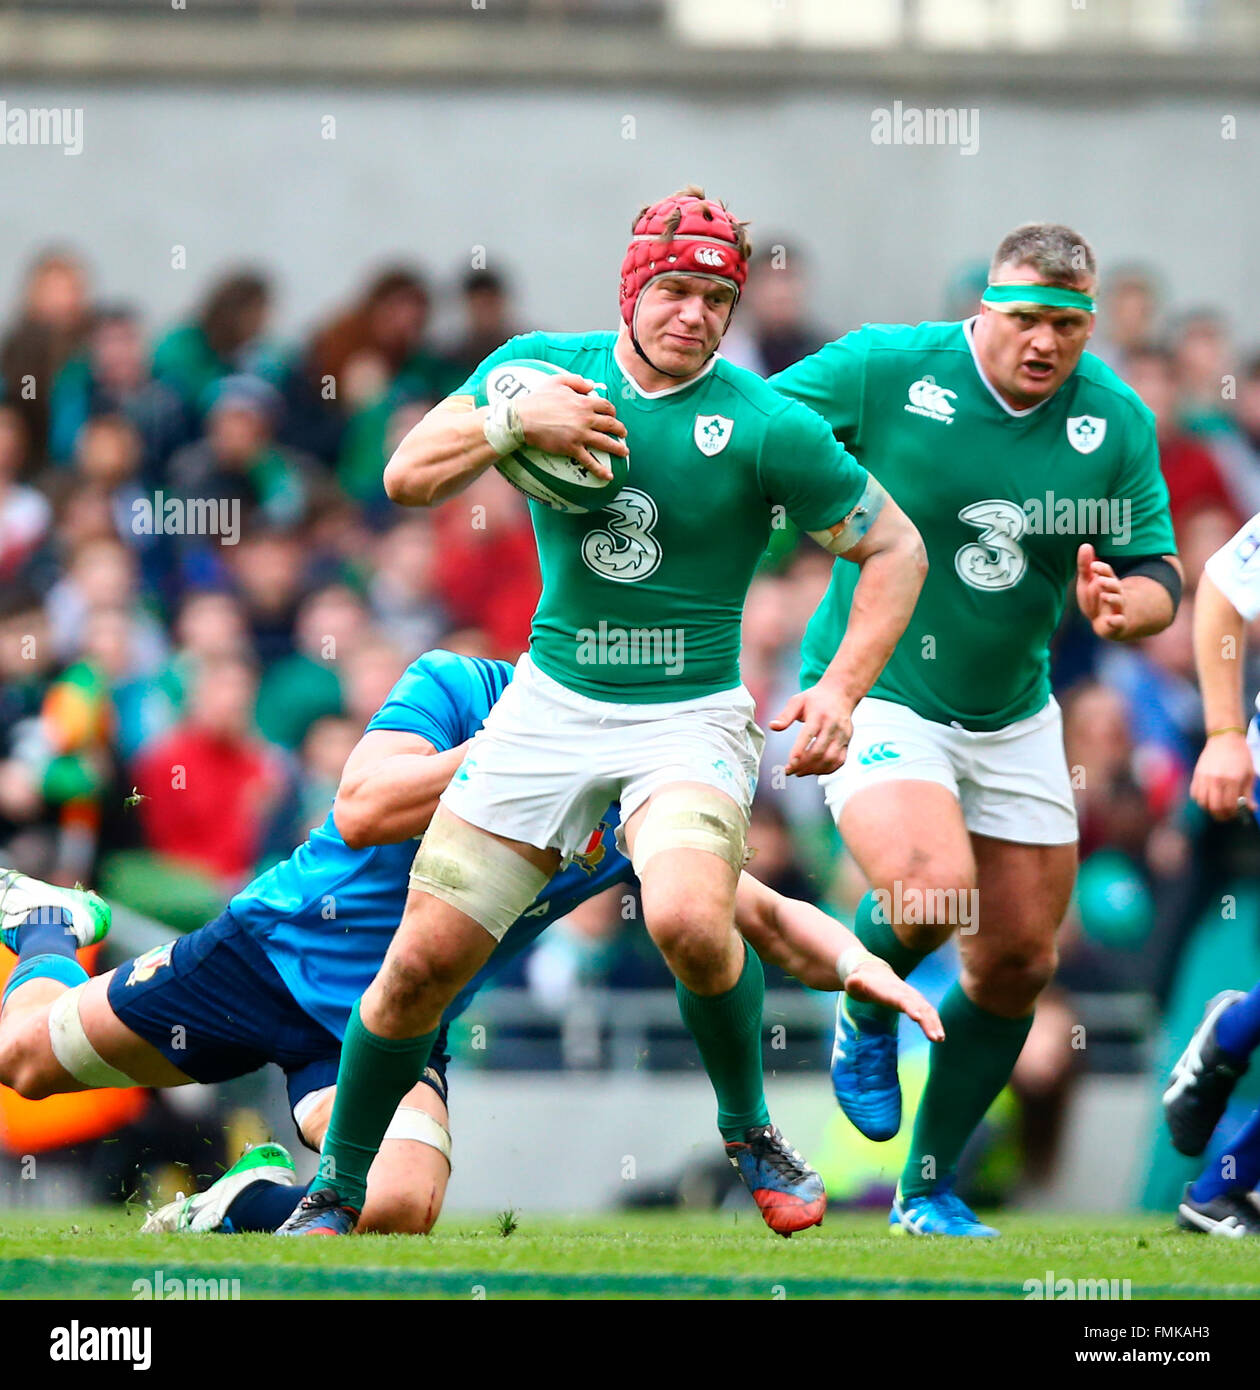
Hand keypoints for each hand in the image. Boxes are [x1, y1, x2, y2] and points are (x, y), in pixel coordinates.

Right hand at [514, 374, 628, 479]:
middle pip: (610, 424)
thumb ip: (576, 381)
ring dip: (617, 448)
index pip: (606, 406)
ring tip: (624, 452)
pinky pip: (589, 461)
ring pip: (605, 442)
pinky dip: (600, 470)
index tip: (613, 416)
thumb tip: (591, 384)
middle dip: (620, 430)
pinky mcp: (572, 448)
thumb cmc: (538, 399)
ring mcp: (580, 434)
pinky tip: (608, 476)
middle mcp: (586, 418)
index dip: (612, 411)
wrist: (523, 418)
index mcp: (584, 402)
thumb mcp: (557, 381)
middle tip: (623, 434)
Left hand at [769, 678, 853, 776]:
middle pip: (820, 750)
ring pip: (830, 758)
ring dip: (814, 769)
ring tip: (799, 772)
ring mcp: (842, 735)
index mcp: (819, 714)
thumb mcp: (797, 701)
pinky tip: (813, 770)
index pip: (809, 734)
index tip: (790, 763)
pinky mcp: (847, 742)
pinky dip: (826, 770)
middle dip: (803, 764)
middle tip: (789, 770)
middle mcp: (833, 725)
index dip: (800, 750)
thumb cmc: (816, 699)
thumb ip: (785, 715)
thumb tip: (772, 726)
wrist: (840, 695)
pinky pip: (839, 761)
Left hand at [844, 957, 944, 1042]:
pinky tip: (939, 1036)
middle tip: (936, 1037)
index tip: (917, 1017)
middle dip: (928, 1021)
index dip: (909, 1007)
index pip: (901, 999)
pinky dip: (935, 1023)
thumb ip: (853, 983)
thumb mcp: (854, 982)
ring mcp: (912, 997)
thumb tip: (852, 982)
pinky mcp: (916, 1002)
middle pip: (919, 1006)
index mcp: (890, 990)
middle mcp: (905, 993)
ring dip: (934, 1024)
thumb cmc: (861, 981)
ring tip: (939, 1039)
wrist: (872, 972)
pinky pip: (928, 1012)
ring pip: (927, 1010)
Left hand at [1076, 543, 1126, 638]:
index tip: (1093, 566)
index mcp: (1108, 582)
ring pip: (1118, 602)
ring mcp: (1117, 609)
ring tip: (1104, 596)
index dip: (1101, 569)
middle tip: (1100, 581)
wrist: (1106, 622)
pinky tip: (1112, 620)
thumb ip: (1085, 565)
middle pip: (1115, 586)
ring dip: (1112, 598)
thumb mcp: (1088, 581)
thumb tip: (1085, 545)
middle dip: (1109, 583)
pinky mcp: (1117, 624)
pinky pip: (1119, 622)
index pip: (1107, 573)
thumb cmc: (1096, 598)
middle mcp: (1115, 593)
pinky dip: (1117, 621)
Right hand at [1190, 729, 1257, 819]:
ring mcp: (1204, 778)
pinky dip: (1200, 800)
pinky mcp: (1196, 775)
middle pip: (1214, 807)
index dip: (1232, 814)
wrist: (1224, 739)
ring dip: (1209, 809)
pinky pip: (1194, 794)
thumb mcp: (1249, 775)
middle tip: (1226, 816)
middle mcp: (1216, 780)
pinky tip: (1208, 798)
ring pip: (1202, 803)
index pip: (1229, 806)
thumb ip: (1248, 793)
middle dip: (1221, 815)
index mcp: (1232, 780)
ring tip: (1216, 807)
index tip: (1235, 814)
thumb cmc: (1240, 756)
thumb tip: (1250, 808)